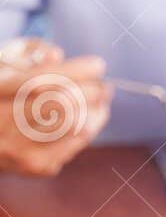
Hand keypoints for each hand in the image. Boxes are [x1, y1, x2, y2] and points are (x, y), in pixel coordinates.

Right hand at [0, 39, 112, 177]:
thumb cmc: (3, 91)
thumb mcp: (6, 61)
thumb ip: (30, 51)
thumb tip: (56, 56)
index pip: (41, 80)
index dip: (77, 71)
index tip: (97, 65)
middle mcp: (3, 122)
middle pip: (62, 103)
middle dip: (93, 91)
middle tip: (104, 87)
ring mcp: (18, 148)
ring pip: (75, 126)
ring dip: (96, 111)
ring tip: (100, 103)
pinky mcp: (35, 165)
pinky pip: (77, 144)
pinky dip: (89, 129)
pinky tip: (89, 120)